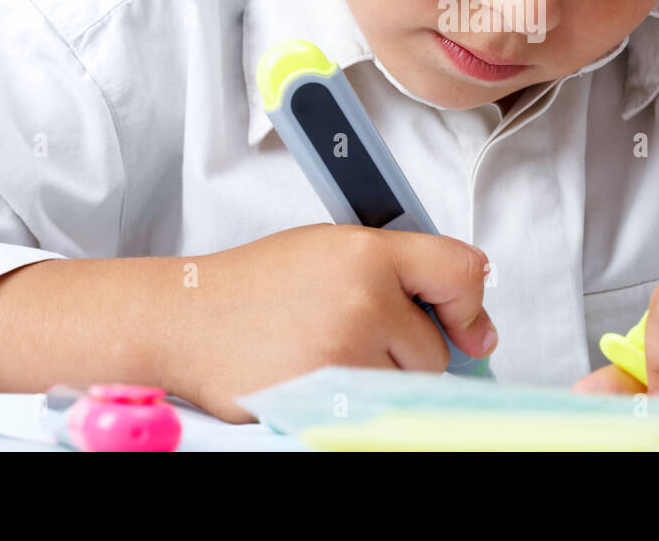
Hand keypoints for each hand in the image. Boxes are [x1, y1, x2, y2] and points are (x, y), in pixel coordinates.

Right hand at [159, 223, 496, 422]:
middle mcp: (363, 299)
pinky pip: (373, 409)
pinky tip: (316, 374)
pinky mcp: (328, 398)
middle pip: (436, 348)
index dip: (471, 304)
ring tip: (325, 350)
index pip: (461, 272)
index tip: (471, 326)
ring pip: (406, 385)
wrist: (186, 319)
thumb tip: (468, 321)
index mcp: (367, 252)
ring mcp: (346, 352)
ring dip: (378, 376)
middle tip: (351, 330)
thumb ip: (401, 271)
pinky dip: (353, 401)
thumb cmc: (254, 285)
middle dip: (404, 349)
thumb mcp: (332, 249)